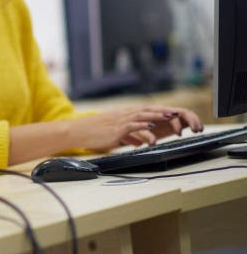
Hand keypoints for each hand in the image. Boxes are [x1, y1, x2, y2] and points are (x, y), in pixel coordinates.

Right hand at [68, 105, 201, 150]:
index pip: (144, 110)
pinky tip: (151, 126)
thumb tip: (137, 143)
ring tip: (169, 117)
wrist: (78, 131)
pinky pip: (132, 125)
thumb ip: (127, 136)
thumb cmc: (94, 133)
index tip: (171, 113)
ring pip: (142, 115)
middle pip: (146, 110)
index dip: (158, 111)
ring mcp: (120, 120)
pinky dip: (143, 125)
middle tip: (175, 113)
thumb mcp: (114, 134)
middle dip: (162, 111)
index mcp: (123, 115)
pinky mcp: (116, 128)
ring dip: (157, 115)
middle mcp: (123, 115)